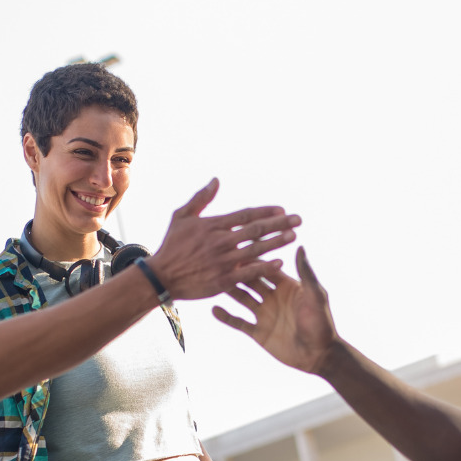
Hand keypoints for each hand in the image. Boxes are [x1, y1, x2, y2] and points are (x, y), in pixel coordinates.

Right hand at [144, 179, 300, 299]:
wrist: (161, 276)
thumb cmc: (172, 245)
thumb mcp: (181, 217)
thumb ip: (201, 199)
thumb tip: (217, 180)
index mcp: (213, 225)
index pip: (245, 215)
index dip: (266, 212)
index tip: (282, 210)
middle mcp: (220, 241)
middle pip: (256, 230)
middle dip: (279, 224)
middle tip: (298, 220)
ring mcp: (222, 261)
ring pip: (256, 249)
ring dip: (277, 242)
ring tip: (294, 236)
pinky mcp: (223, 280)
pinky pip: (248, 273)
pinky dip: (264, 267)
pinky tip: (280, 263)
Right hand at [214, 248, 339, 374]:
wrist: (319, 355)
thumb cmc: (322, 324)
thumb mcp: (315, 296)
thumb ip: (305, 272)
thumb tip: (300, 246)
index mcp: (286, 286)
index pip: (266, 268)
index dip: (253, 260)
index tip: (238, 249)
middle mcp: (273, 297)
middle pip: (251, 281)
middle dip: (237, 272)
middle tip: (219, 262)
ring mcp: (265, 315)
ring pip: (242, 299)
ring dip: (229, 291)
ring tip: (213, 282)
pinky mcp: (259, 332)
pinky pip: (238, 322)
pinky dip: (226, 317)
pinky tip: (213, 309)